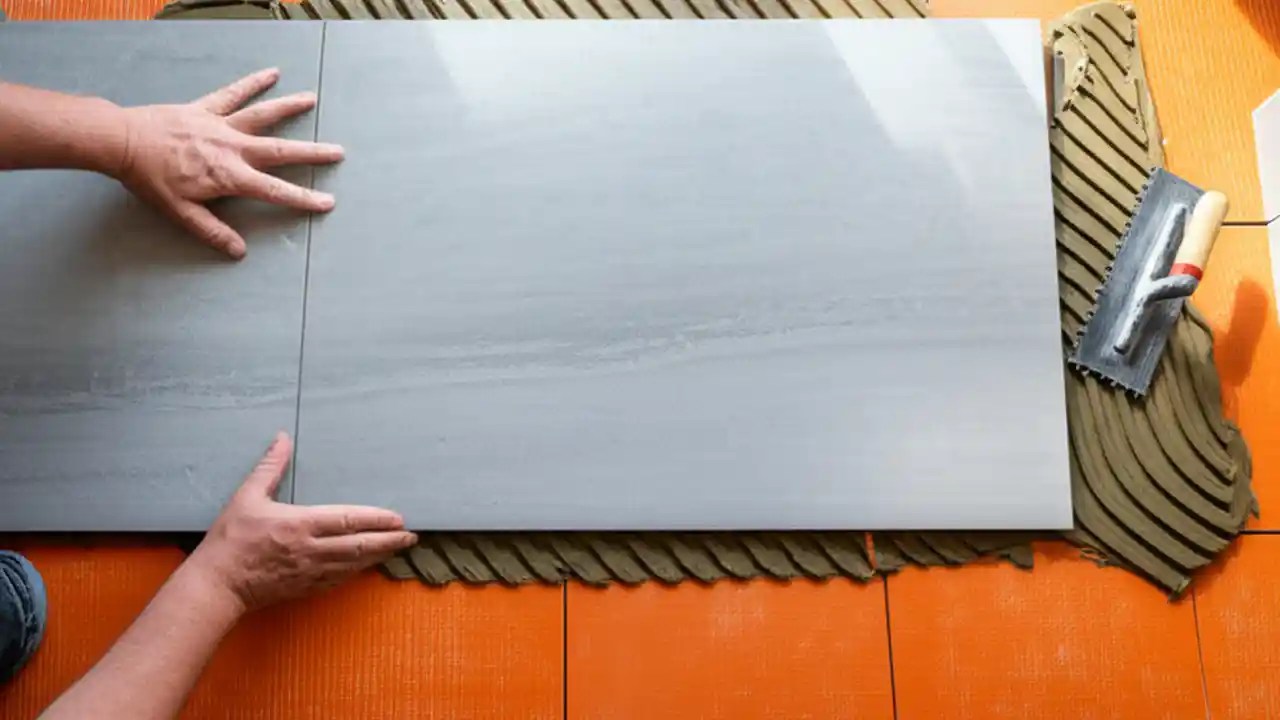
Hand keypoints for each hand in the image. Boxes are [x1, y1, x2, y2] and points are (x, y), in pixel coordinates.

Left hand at [112, 68, 343, 259]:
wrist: (122, 142)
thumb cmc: (150, 180)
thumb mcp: (180, 213)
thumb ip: (212, 232)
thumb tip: (239, 251)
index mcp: (230, 177)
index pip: (275, 191)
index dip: (303, 199)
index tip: (327, 202)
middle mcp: (233, 148)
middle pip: (281, 151)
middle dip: (312, 153)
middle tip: (338, 152)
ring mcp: (221, 126)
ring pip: (262, 116)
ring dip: (289, 108)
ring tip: (312, 100)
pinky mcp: (205, 109)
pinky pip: (233, 94)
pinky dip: (253, 83)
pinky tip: (272, 74)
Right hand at [188, 432, 416, 612]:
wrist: (216, 585)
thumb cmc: (230, 540)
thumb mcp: (247, 496)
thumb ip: (270, 467)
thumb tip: (282, 438)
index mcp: (300, 524)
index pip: (349, 520)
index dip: (377, 519)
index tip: (398, 518)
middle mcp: (312, 549)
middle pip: (360, 545)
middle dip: (389, 540)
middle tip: (411, 536)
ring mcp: (311, 572)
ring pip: (354, 564)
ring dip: (379, 556)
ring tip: (398, 548)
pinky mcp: (305, 588)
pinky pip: (340, 580)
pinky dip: (358, 572)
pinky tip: (367, 567)